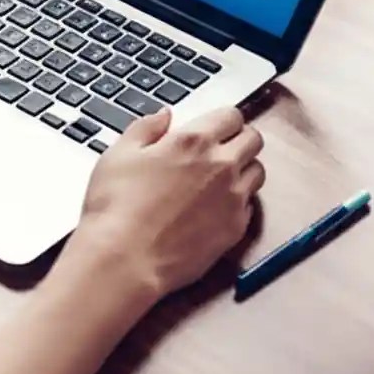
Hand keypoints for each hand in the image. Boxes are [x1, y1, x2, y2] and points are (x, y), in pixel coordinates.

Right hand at [62, 107, 265, 301]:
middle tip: (222, 148)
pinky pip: (250, 206)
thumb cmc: (116, 207)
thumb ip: (145, 128)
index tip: (214, 126)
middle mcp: (221, 166)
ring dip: (244, 169)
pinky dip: (238, 202)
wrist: (125, 258)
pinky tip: (215, 208)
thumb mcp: (118, 154)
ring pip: (258, 172)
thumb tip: (163, 116)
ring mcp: (233, 199)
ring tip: (221, 178)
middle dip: (240, 138)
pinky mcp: (235, 229)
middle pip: (254, 139)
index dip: (223, 119)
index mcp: (193, 141)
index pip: (231, 115)